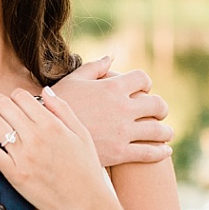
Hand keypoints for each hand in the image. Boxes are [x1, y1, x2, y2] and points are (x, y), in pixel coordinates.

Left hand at [0, 88, 112, 209]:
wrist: (85, 203)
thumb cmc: (85, 169)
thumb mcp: (81, 134)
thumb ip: (63, 110)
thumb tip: (45, 90)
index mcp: (52, 125)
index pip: (23, 97)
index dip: (14, 95)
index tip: (12, 99)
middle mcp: (36, 137)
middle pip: (5, 107)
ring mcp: (23, 155)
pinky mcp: (14, 173)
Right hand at [51, 56, 171, 166]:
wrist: (43, 136)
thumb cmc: (53, 105)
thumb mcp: (71, 81)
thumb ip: (94, 68)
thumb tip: (110, 57)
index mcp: (111, 87)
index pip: (142, 79)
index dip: (145, 84)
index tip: (142, 91)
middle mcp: (122, 108)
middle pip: (157, 104)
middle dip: (160, 108)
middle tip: (158, 113)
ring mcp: (123, 132)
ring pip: (159, 130)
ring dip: (165, 131)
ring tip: (165, 134)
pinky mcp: (121, 152)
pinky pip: (150, 152)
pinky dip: (161, 151)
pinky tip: (164, 151)